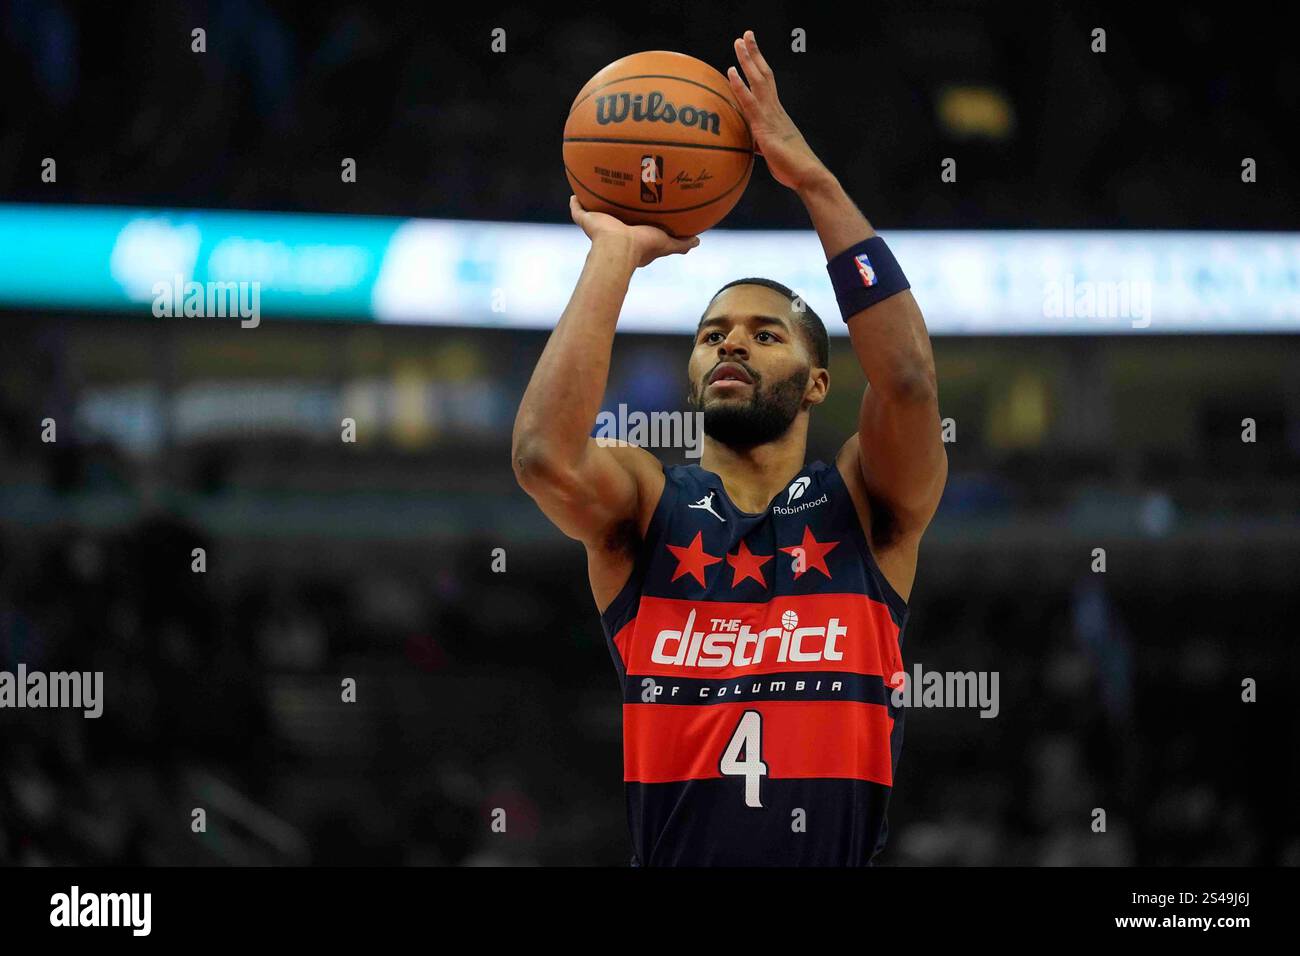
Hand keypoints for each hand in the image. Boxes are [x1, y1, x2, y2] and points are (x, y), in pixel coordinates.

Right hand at [569, 195, 699, 267]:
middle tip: (618, 192)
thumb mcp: (667, 243)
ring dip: (594, 202)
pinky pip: (578, 209)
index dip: (635, 217)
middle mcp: (612, 231)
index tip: (640, 206)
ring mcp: (598, 226)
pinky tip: (575, 192)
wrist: (618, 247)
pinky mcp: (586, 221)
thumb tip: (698, 241)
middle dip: (614, 207)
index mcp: (629, 237)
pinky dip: (575, 202)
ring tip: (595, 186)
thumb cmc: (642, 246)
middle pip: (612, 216)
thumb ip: (681, 243)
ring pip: (594, 212)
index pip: (631, 225)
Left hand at [726, 30, 825, 191]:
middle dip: (754, 54)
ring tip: (739, 42)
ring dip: (748, 60)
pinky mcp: (764, 127)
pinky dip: (739, 85)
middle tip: (746, 35)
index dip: (759, 66)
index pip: (767, 84)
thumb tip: (755, 144)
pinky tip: (731, 72)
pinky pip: (749, 102)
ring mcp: (770, 116)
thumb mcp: (773, 152)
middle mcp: (775, 110)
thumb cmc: (791, 168)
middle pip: (764, 75)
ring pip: (758, 81)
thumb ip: (762, 144)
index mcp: (777, 114)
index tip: (753, 51)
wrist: (807, 175)